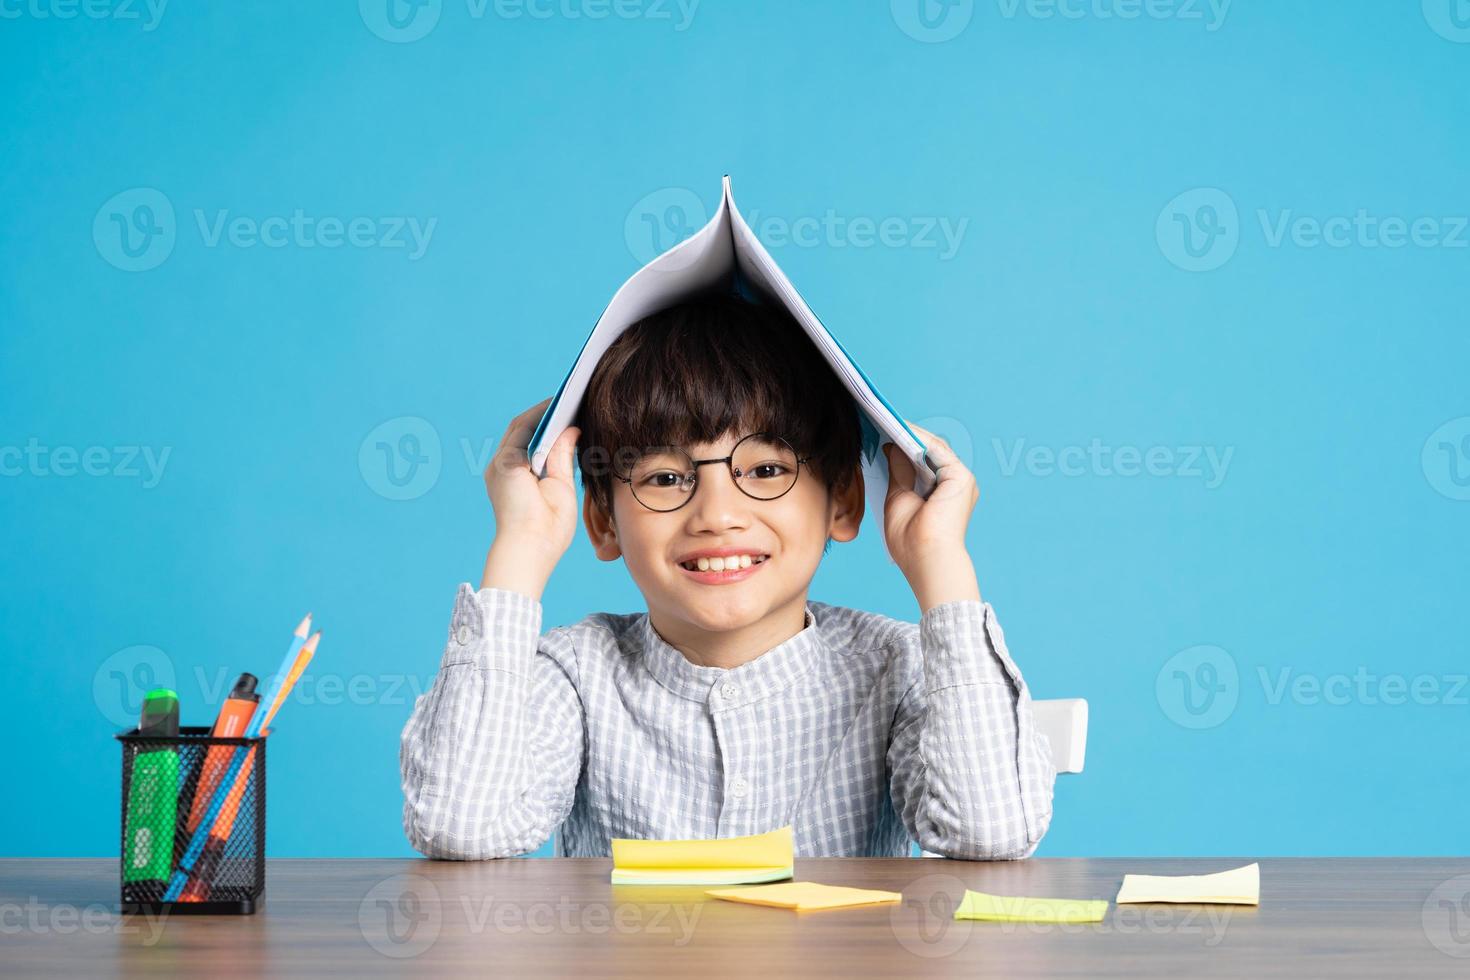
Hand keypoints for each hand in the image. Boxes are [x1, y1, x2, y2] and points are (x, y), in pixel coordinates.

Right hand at [479, 398, 579, 598]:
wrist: (530, 548)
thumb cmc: (548, 530)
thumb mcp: (561, 488)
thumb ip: (563, 458)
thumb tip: (573, 430)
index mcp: (516, 479)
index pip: (531, 444)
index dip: (548, 427)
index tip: (570, 413)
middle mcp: (504, 469)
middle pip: (524, 431)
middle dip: (546, 414)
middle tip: (571, 399)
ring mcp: (501, 465)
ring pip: (521, 426)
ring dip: (543, 411)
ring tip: (568, 397)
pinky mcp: (505, 463)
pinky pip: (523, 429)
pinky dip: (540, 416)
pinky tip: (558, 406)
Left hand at [882, 423, 981, 610]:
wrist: (926, 558)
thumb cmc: (911, 540)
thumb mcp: (898, 498)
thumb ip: (898, 471)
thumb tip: (892, 447)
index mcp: (943, 494)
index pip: (923, 462)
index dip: (904, 447)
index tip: (883, 433)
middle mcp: (955, 485)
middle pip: (929, 453)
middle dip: (907, 438)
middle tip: (882, 422)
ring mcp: (961, 480)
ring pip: (934, 448)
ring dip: (911, 435)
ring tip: (888, 422)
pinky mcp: (961, 477)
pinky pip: (937, 450)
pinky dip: (918, 439)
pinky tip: (900, 431)